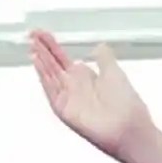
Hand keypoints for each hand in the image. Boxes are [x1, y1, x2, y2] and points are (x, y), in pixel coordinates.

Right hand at [30, 30, 155, 161]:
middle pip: (53, 64)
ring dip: (40, 60)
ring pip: (50, 75)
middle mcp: (74, 87)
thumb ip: (104, 58)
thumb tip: (99, 46)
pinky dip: (43, 76)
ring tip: (31, 45)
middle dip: (42, 49)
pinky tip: (37, 63)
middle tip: (31, 35)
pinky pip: (51, 90)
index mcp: (85, 77)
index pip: (62, 58)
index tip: (42, 34)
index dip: (52, 45)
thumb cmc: (126, 104)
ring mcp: (68, 98)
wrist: (129, 128)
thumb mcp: (115, 73)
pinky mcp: (64, 109)